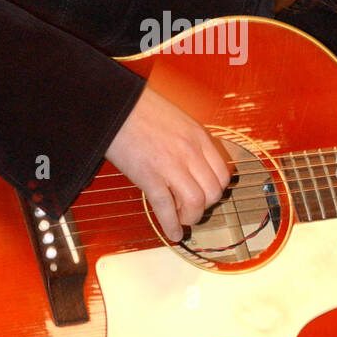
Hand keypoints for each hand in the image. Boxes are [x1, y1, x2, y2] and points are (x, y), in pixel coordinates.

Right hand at [104, 84, 233, 241]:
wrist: (114, 103)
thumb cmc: (140, 109)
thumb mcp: (176, 120)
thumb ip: (189, 142)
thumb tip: (193, 165)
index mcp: (198, 136)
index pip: (223, 173)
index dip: (216, 192)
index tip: (208, 197)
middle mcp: (190, 151)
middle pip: (213, 192)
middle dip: (205, 207)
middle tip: (193, 210)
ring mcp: (171, 164)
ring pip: (196, 202)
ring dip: (191, 217)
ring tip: (182, 219)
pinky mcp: (149, 176)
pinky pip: (166, 207)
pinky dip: (171, 225)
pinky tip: (172, 233)